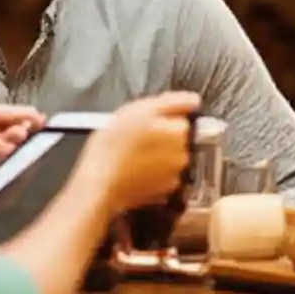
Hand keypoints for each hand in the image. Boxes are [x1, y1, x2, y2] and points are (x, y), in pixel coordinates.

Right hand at [79, 92, 198, 214]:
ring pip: (168, 159)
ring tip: (131, 155)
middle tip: (133, 138)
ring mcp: (174, 177)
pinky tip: (132, 171)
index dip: (160, 119)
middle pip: (176, 141)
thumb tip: (194, 100)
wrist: (100, 182)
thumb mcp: (139, 110)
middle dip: (160, 138)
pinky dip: (150, 174)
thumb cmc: (115, 144)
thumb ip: (172, 103)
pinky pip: (159, 177)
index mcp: (180, 133)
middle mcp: (183, 156)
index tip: (142, 123)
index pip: (179, 119)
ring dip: (155, 156)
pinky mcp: (162, 193)